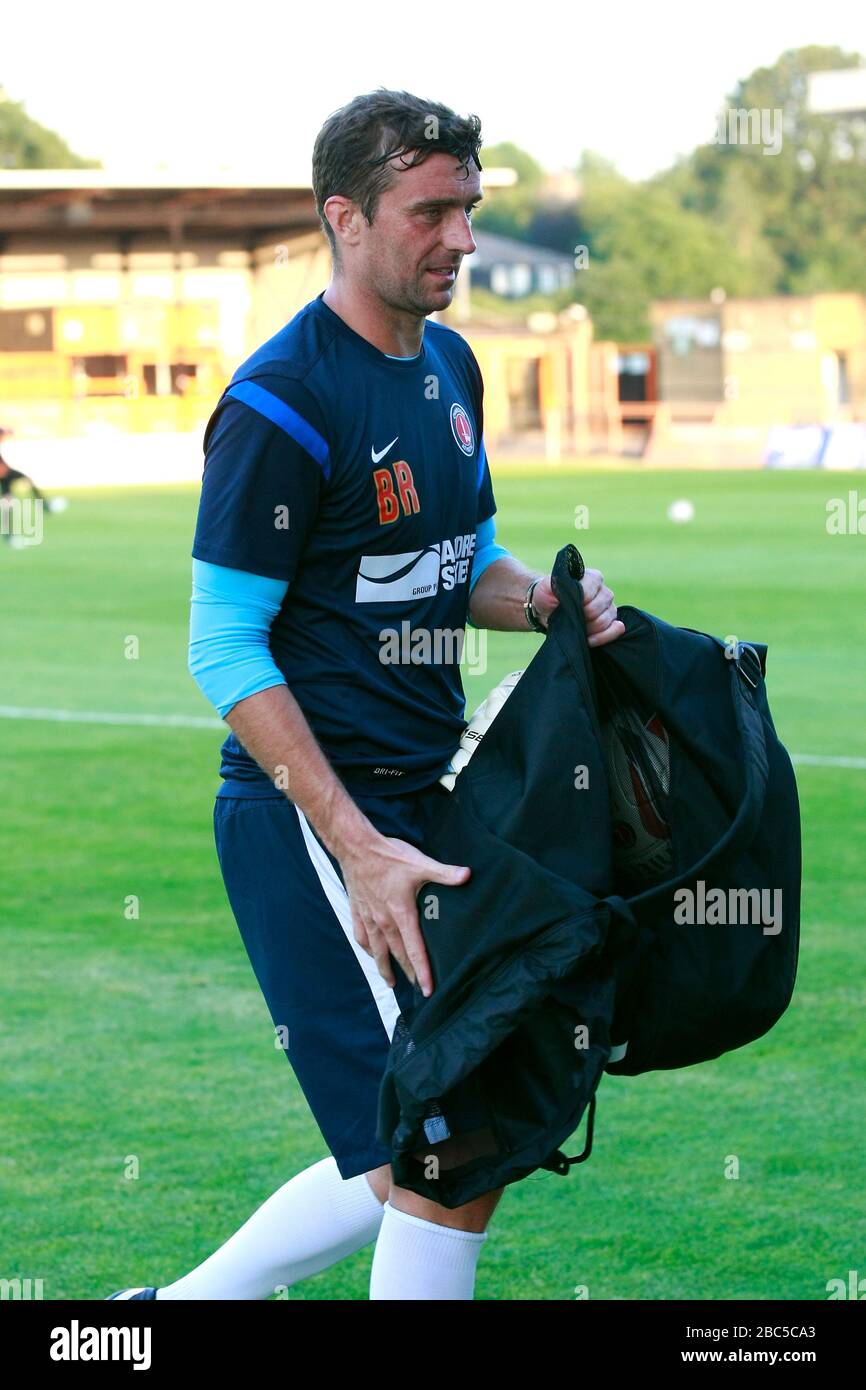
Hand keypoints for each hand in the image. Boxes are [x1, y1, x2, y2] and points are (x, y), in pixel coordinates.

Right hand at [338, 832, 470, 997]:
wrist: (355, 847)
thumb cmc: (388, 856)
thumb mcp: (420, 864)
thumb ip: (444, 873)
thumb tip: (468, 875)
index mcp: (401, 913)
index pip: (415, 950)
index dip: (423, 971)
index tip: (428, 989)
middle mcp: (384, 920)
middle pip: (397, 954)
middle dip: (408, 972)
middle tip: (416, 988)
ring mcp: (369, 917)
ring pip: (377, 950)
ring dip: (384, 967)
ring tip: (391, 982)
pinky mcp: (357, 910)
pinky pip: (361, 936)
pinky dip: (367, 948)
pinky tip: (370, 953)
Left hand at [532, 569, 624, 647]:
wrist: (549, 611)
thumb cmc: (549, 597)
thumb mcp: (547, 587)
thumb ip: (556, 583)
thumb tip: (568, 586)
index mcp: (593, 578)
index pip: (591, 588)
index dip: (578, 600)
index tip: (566, 604)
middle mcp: (604, 591)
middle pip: (598, 608)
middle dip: (581, 617)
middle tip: (569, 618)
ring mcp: (610, 608)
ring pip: (605, 621)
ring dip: (588, 629)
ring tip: (575, 627)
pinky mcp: (612, 623)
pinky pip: (617, 630)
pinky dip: (602, 637)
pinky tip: (588, 639)